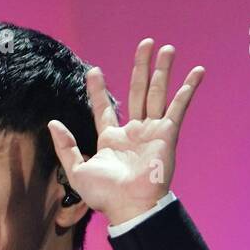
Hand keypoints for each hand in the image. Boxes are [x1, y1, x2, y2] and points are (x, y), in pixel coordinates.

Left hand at [48, 38, 203, 227]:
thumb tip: (52, 123)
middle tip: (145, 43)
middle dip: (141, 67)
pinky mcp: (167, 134)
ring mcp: (151, 132)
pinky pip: (178, 107)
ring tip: (167, 48)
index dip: (98, 91)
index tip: (94, 71)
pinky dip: (188, 90)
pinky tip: (197, 72)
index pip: (105, 109)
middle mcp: (133, 132)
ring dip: (163, 70)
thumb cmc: (104, 195)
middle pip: (137, 91)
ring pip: (157, 93)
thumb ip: (66, 146)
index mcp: (111, 139)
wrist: (129, 207)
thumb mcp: (77, 170)